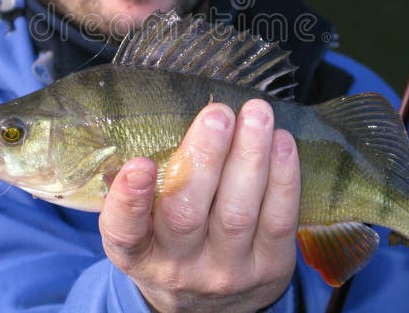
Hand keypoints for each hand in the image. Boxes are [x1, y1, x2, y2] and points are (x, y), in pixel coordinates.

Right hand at [99, 99, 300, 312]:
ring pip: (237, 213)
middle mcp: (179, 266)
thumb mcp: (143, 226)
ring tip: (256, 114)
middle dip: (206, 157)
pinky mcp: (269, 268)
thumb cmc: (170, 244)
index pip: (125, 231)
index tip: (139, 165)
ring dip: (250, 157)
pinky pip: (279, 221)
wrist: (209, 304)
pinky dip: (283, 178)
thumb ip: (144, 187)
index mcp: (139, 253)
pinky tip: (281, 142)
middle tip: (218, 114)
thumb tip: (154, 122)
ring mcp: (227, 271)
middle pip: (187, 214)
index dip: (129, 199)